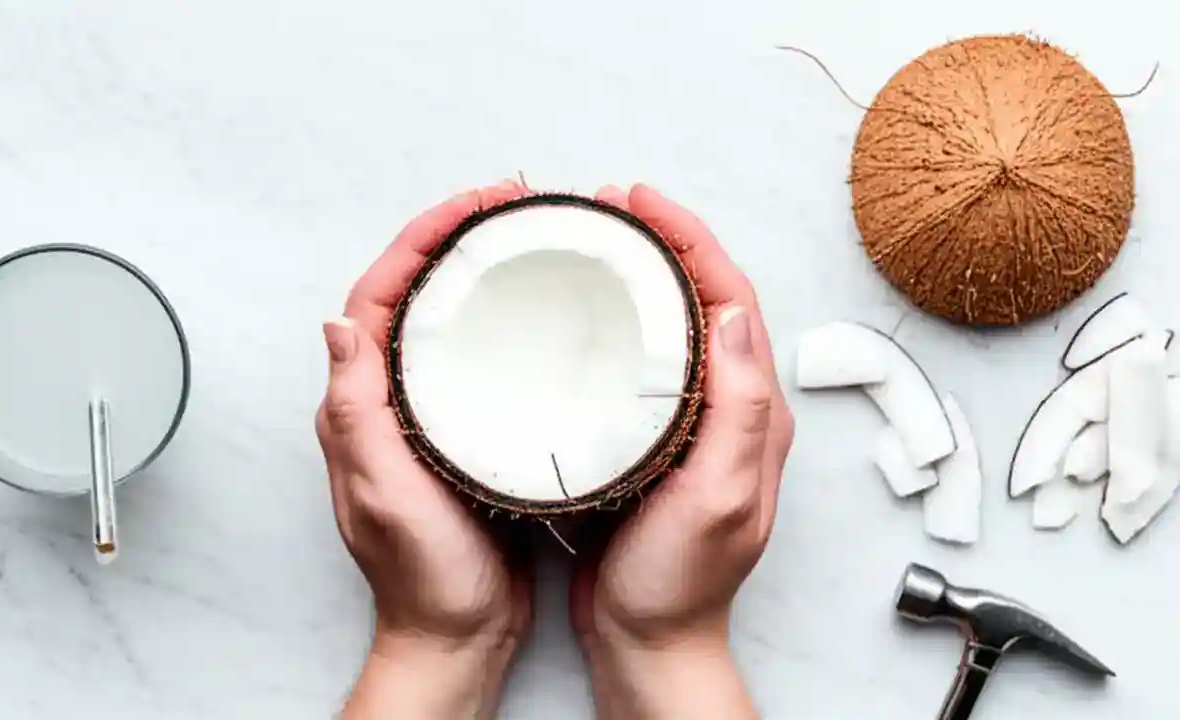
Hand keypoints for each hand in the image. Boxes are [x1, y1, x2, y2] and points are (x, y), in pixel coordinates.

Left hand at [317, 180, 533, 719]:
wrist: (456, 635)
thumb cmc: (422, 578)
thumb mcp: (385, 493)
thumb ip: (357, 414)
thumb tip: (338, 326)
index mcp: (358, 408)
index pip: (378, 298)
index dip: (420, 242)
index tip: (471, 208)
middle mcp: (384, 404)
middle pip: (407, 297)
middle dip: (449, 240)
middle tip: (503, 205)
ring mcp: (422, 418)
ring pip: (439, 322)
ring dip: (470, 272)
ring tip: (516, 238)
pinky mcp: (459, 434)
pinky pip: (469, 358)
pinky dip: (492, 322)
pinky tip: (527, 315)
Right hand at [569, 184, 794, 719]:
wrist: (650, 641)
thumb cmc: (681, 585)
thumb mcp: (718, 497)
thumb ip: (737, 409)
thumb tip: (735, 313)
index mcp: (753, 414)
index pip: (731, 299)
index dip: (690, 239)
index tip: (642, 203)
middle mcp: (730, 412)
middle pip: (708, 301)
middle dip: (668, 243)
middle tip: (617, 209)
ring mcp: (694, 427)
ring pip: (678, 327)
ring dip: (648, 277)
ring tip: (604, 244)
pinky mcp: (657, 444)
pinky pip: (649, 364)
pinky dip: (626, 325)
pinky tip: (593, 320)